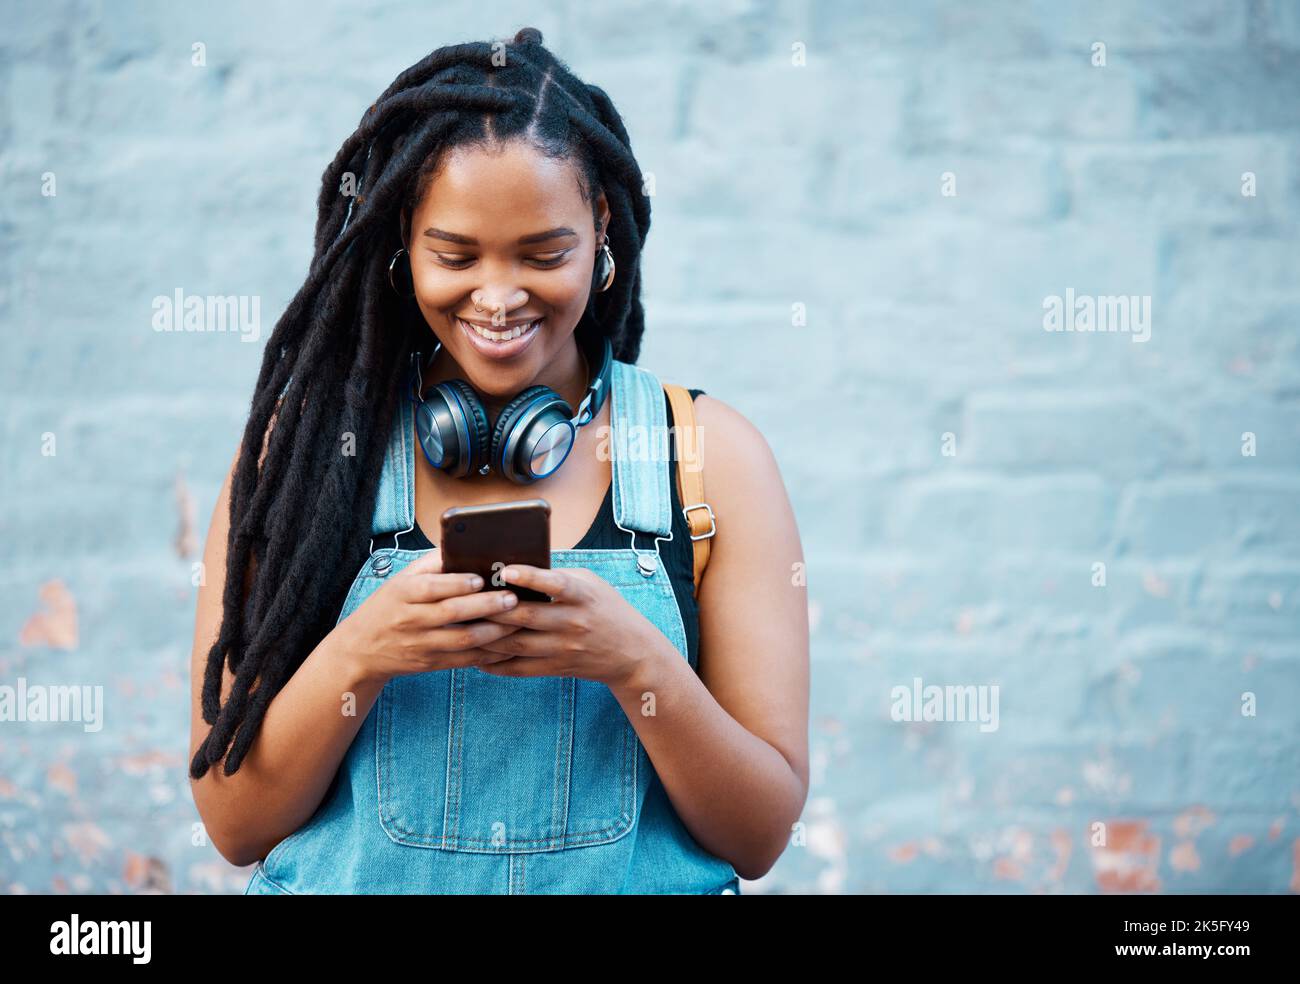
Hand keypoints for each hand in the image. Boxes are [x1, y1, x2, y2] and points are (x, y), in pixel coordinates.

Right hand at [334, 552, 522, 684]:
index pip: (431, 587)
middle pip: (452, 613)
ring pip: (462, 639)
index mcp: (403, 593)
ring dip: (494, 631)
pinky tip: (507, 645)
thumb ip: (431, 564)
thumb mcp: (401, 580)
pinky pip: (464, 660)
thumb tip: (463, 544)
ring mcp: (421, 644)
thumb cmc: (389, 606)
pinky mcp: (430, 664)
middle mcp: (411, 619)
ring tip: (517, 620)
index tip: (481, 578)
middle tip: (512, 598)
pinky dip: (488, 654)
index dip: (457, 583)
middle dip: (486, 606)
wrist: (361, 650)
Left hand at [471, 564, 664, 688]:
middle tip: (463, 600)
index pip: (555, 584)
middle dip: (493, 609)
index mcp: (582, 596)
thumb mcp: (590, 583)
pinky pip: (520, 668)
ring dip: (486, 637)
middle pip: (526, 616)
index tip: (505, 571)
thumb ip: (557, 574)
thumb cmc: (604, 608)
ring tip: (461, 626)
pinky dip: (496, 664)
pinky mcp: (556, 668)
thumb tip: (516, 563)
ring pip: (517, 644)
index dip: (530, 577)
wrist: (631, 652)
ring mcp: (563, 648)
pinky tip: (475, 656)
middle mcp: (573, 622)